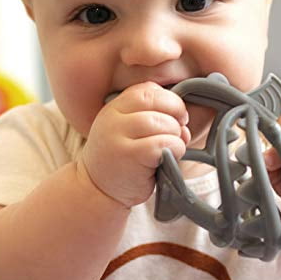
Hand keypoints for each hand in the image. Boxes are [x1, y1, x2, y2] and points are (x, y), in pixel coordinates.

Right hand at [80, 82, 189, 207]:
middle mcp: (114, 118)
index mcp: (115, 107)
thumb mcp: (129, 131)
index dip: (169, 99)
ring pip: (162, 122)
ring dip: (176, 135)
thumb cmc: (122, 158)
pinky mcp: (129, 156)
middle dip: (176, 114)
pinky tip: (168, 158)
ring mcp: (119, 136)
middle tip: (178, 131)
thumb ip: (154, 118)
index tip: (176, 115)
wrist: (96, 190)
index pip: (148, 89)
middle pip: (156, 102)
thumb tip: (184, 123)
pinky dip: (175, 148)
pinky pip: (163, 143)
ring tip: (170, 147)